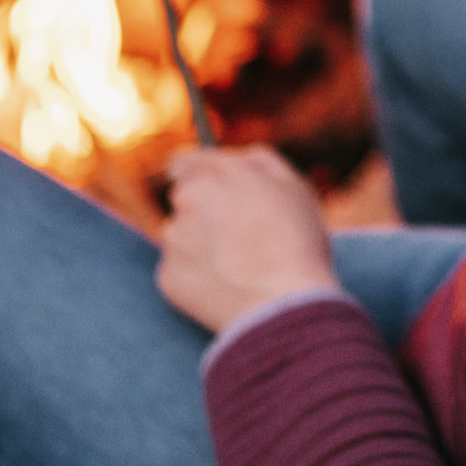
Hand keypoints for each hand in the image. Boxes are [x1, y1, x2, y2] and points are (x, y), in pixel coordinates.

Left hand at [156, 146, 337, 330]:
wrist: (283, 307)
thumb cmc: (296, 245)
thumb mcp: (294, 188)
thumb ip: (260, 162)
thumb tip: (237, 158)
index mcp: (219, 172)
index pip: (183, 161)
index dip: (195, 174)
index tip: (206, 188)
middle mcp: (189, 198)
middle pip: (184, 198)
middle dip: (204, 212)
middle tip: (236, 235)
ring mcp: (175, 238)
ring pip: (181, 236)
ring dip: (200, 244)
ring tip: (239, 266)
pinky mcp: (168, 276)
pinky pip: (180, 271)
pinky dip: (197, 277)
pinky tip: (227, 287)